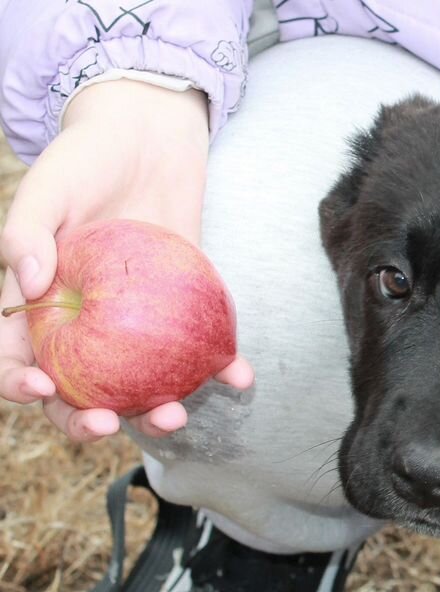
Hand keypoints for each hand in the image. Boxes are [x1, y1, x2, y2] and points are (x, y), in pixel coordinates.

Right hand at [0, 79, 252, 441]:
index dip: (21, 386)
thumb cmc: (88, 158)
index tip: (43, 390)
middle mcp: (83, 323)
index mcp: (35, 305)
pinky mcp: (180, 311)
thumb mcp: (49, 185)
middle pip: (79, 389)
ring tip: (178, 415)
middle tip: (114, 424)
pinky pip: (198, 346)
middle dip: (90, 420)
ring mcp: (133, 323)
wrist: (150, 139)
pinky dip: (219, 365)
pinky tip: (238, 376)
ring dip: (155, 408)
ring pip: (139, 381)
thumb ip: (26, 231)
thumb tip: (27, 284)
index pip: (17, 357)